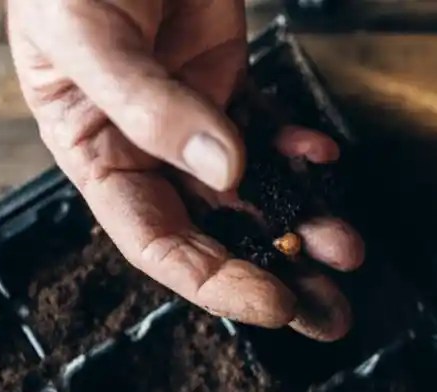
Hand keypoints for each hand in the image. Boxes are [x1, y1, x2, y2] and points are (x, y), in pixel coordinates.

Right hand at [7, 0, 363, 339]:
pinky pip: (269, 130)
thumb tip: (224, 171)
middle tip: (329, 311)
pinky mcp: (226, 80)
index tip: (273, 302)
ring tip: (347, 248)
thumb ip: (150, 103)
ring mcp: (190, 115)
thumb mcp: (89, 36)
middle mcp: (144, 145)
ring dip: (301, 221)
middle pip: (213, 230)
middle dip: (273, 271)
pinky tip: (324, 158)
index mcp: (95, 151)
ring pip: (251, 189)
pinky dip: (299, 150)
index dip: (215, 279)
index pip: (156, 239)